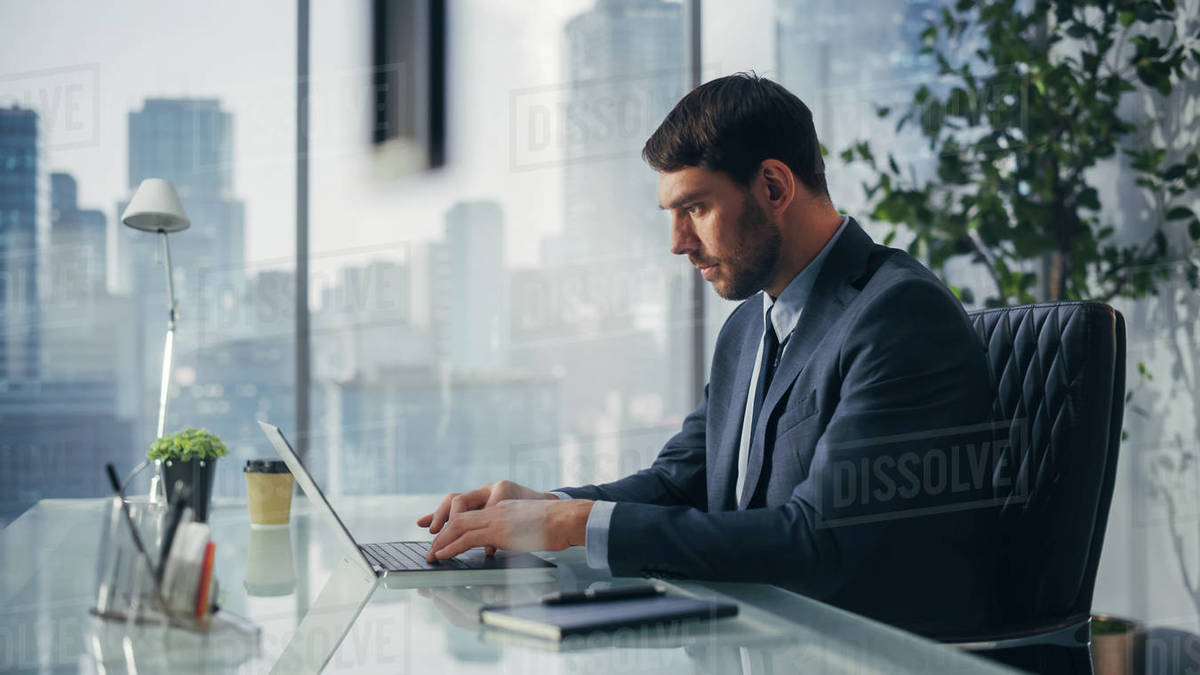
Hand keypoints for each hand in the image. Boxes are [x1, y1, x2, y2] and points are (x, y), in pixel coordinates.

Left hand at [417, 480, 558, 554]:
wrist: (568, 518)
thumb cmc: (557, 526)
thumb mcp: (531, 527)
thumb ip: (517, 533)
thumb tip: (510, 545)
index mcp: (503, 507)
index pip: (471, 514)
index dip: (453, 525)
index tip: (442, 536)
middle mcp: (496, 509)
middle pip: (459, 517)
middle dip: (441, 533)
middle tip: (431, 549)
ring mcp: (496, 518)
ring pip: (458, 526)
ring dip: (441, 542)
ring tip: (432, 556)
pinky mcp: (498, 530)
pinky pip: (466, 538)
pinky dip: (451, 548)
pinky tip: (443, 556)